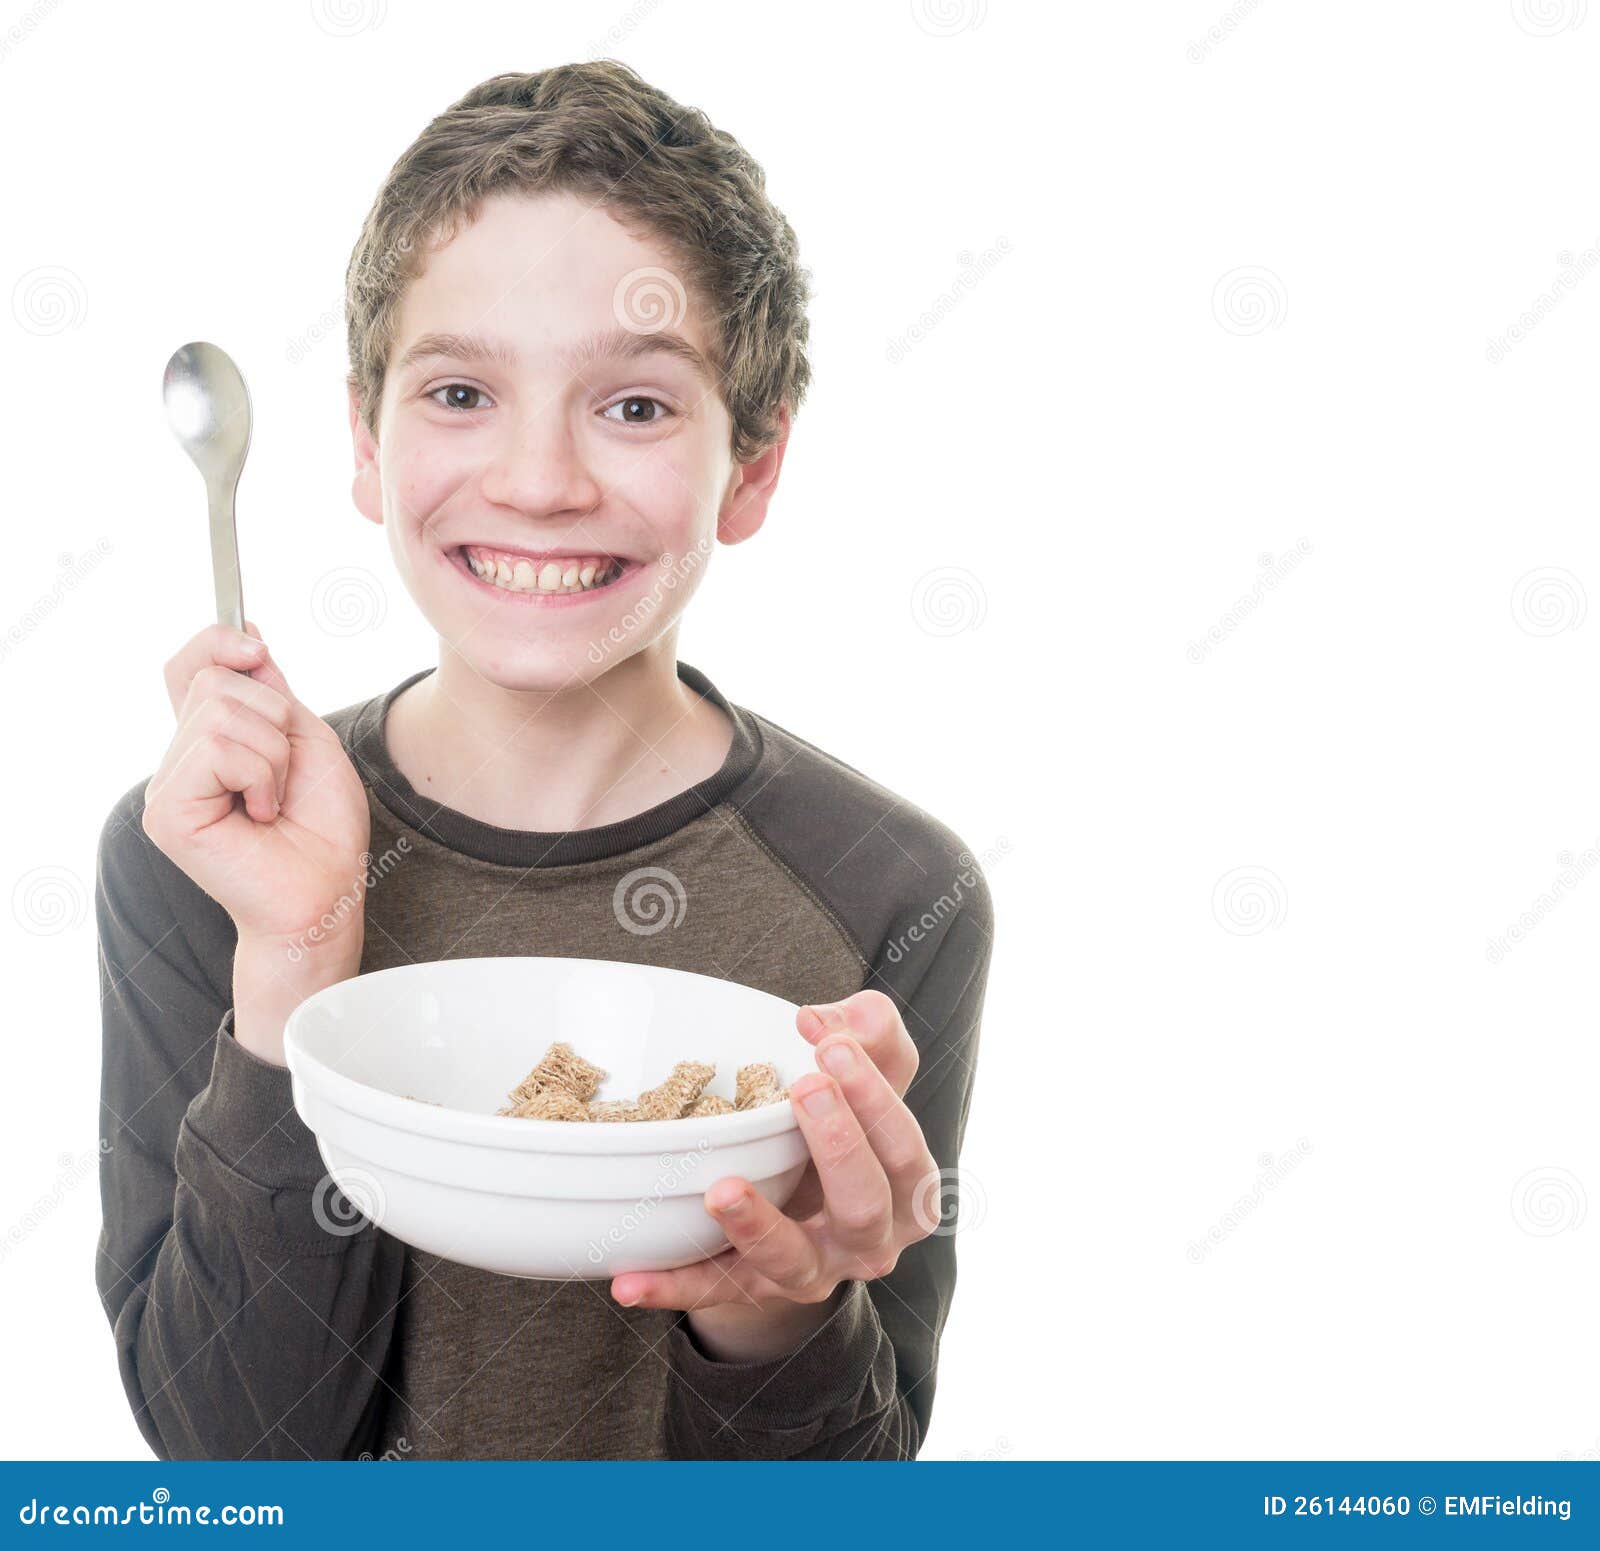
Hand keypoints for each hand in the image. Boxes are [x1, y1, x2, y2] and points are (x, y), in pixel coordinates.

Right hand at [141, 622, 371, 1060]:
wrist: (327, 891)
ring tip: (275, 800)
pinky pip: (217, 749)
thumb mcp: (307, 740)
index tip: (256, 647)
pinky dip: (260, 776)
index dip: (215, 641)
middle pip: (214, 681)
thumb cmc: (323, 828)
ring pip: (222, 714)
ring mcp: (167, 785)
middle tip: (286, 775)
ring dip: (273, 755)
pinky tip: (261, 814)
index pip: (190, 667)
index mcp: (211, 741)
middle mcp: (181, 759)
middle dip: (275, 718)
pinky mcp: (166, 810)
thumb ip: (271, 691)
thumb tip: (246, 633)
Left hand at [610, 991, 940, 1361]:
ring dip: (757, 1227)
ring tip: (722, 1189)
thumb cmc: (842, 1125)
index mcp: (907, 1192)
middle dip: (838, 1146)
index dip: (876, 1098)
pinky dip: (671, 1287)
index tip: (834, 1045)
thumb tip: (820, 1020)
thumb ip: (867, 1032)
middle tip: (805, 1086)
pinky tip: (628, 1279)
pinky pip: (709, 1291)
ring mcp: (809, 1271)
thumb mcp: (869, 1076)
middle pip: (866, 1207)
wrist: (808, 1211)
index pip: (905, 1150)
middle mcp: (868, 1242)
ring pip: (792, 1261)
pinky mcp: (751, 1288)